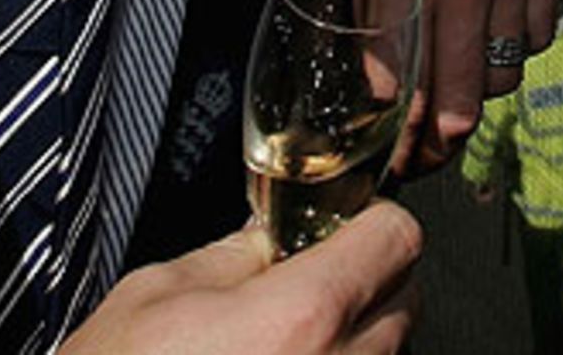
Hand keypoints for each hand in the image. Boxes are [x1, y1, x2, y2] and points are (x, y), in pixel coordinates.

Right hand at [60, 202, 421, 354]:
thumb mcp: (159, 293)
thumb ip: (233, 254)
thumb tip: (271, 235)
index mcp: (301, 318)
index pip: (396, 241)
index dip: (369, 221)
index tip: (342, 223)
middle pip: (404, 301)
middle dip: (364, 280)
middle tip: (305, 280)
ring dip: (350, 338)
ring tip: (280, 341)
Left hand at [334, 0, 555, 166]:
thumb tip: (374, 60)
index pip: (412, 85)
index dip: (400, 134)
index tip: (388, 152)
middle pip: (470, 94)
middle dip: (442, 137)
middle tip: (421, 149)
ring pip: (511, 67)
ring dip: (481, 92)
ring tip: (454, 94)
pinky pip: (542, 22)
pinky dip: (518, 46)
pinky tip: (493, 37)